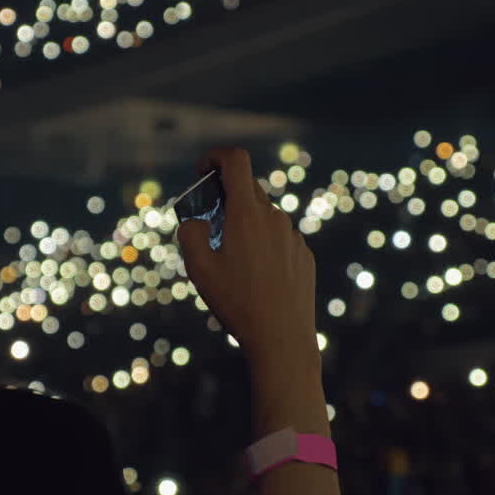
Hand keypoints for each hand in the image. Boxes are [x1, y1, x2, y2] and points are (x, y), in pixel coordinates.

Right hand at [176, 148, 319, 380]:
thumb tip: (198, 222)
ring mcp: (292, 237)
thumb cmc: (238, 303)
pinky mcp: (303, 256)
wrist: (282, 339)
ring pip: (263, 218)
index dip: (216, 156)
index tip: (203, 170)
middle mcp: (273, 218)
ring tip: (232, 262)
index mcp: (246, 214)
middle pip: (248, 190)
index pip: (236, 161)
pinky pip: (279, 240)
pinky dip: (263, 246)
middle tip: (208, 223)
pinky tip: (256, 278)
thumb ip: (190, 234)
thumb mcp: (199, 269)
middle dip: (225, 198)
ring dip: (245, 226)